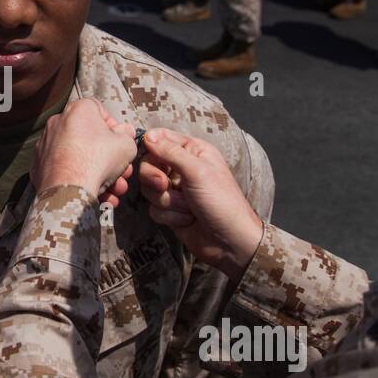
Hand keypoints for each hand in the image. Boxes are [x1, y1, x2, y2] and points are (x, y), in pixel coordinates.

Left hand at [32, 99, 136, 206]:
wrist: (68, 188)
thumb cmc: (97, 160)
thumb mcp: (126, 145)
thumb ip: (127, 136)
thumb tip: (125, 132)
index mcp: (78, 110)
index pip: (99, 110)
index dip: (114, 127)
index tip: (121, 143)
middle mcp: (58, 123)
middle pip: (90, 139)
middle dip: (110, 158)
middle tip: (122, 172)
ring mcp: (46, 145)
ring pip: (79, 158)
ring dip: (99, 174)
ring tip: (115, 189)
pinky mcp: (39, 166)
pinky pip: (65, 171)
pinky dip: (80, 181)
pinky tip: (98, 195)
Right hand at [138, 128, 263, 282]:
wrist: (229, 241)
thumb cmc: (220, 201)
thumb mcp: (197, 170)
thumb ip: (170, 152)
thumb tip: (148, 135)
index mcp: (192, 151)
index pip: (160, 138)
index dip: (150, 146)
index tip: (150, 156)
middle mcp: (182, 168)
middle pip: (149, 164)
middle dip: (155, 178)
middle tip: (165, 185)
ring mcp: (175, 190)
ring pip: (149, 189)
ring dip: (167, 201)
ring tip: (188, 208)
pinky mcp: (171, 211)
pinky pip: (154, 209)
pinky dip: (170, 216)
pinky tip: (187, 220)